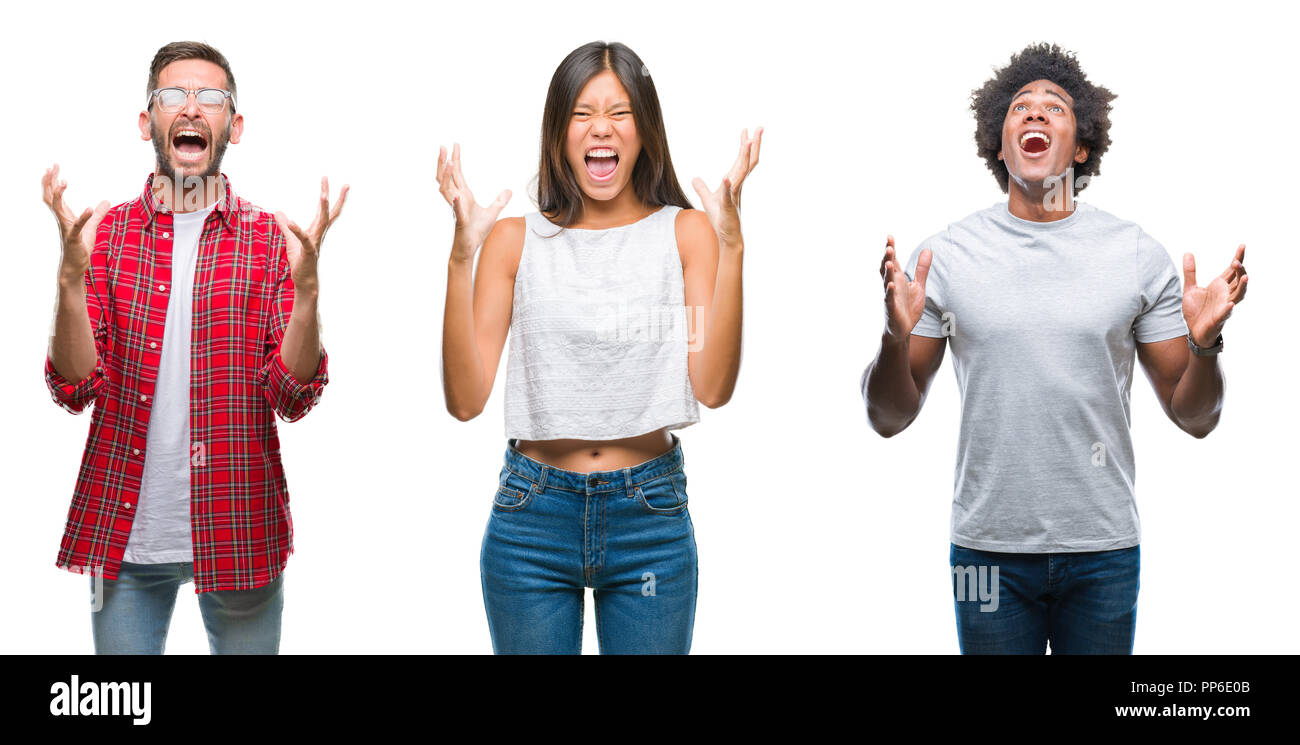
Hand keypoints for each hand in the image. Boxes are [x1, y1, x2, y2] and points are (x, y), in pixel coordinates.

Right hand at [42, 164, 108, 283]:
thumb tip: (106, 201)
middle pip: (51, 198)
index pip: (54, 195)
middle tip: (52, 167)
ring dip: (60, 195)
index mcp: (65, 216)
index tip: (52, 166)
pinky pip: (77, 227)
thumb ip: (99, 214)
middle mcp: (62, 220)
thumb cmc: (81, 246)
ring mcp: (66, 229)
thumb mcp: (92, 226)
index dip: (52, 181)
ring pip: (58, 209)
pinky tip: (89, 209)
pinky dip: (82, 218)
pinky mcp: (74, 239)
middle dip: (50, 182)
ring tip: (64, 182)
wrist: (75, 266)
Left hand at [274, 177, 348, 290]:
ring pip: (322, 222)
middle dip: (330, 196)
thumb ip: (285, 225)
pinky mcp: (308, 251)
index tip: (333, 182)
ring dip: (323, 208)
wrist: (304, 280)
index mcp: (316, 230)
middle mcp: (319, 234)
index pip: (325, 210)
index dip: (330, 196)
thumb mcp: (290, 239)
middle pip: (328, 212)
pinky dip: (297, 230)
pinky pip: (304, 239)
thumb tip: (278, 212)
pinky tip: (290, 221)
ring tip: (323, 194)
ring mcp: (315, 242)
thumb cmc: (300, 260)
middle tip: (333, 180)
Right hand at [437, 143, 510, 261]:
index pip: (457, 174)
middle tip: (443, 147)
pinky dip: (456, 204)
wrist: (469, 248)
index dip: (456, 159)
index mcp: (463, 196)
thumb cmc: (477, 231)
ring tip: (450, 163)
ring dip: (447, 177)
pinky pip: (457, 212)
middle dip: (444, 162)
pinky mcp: (460, 222)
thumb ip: (500, 201)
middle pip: (447, 178)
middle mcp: (456, 200)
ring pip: (446, 190)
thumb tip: (509, 191)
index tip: (454, 145)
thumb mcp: (492, 213)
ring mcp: (456, 210)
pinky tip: (457, 197)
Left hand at [691, 126, 762, 246]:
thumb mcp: (707, 200)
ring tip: (749, 142)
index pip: (741, 161)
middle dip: (753, 145)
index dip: (744, 146)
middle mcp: (737, 186)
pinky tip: (725, 178)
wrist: (726, 236)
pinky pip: (727, 195)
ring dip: (744, 158)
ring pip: (741, 174)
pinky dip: (727, 186)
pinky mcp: (727, 208)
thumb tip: (694, 178)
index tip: (747, 131)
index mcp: (734, 182)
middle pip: (747, 162)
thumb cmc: (721, 219)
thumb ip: (702, 188)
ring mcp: (734, 196)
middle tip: (760, 128)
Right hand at [880, 235, 930, 339]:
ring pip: (887, 282)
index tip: (890, 236)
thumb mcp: (919, 286)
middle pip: (887, 268)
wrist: (903, 329)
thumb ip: (922, 269)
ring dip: (887, 272)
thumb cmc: (908, 307)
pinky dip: (890, 292)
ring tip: (888, 261)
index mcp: (898, 279)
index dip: (891, 249)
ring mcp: (890, 296)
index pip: (893, 261)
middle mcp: (892, 285)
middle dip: (887, 257)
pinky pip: (889, 299)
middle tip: (888, 245)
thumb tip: (928, 249)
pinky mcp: (891, 308)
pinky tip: (891, 285)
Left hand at [1182, 244, 1246, 347]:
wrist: (1193, 330)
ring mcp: (1224, 306)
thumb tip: (1187, 253)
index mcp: (1219, 286)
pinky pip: (1225, 313)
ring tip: (1245, 276)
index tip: (1242, 245)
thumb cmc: (1196, 310)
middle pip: (1238, 280)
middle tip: (1236, 261)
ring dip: (1242, 286)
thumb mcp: (1190, 288)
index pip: (1232, 270)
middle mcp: (1225, 294)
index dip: (1238, 258)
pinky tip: (1230, 303)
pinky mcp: (1218, 318)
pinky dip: (1228, 308)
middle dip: (1240, 270)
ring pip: (1238, 295)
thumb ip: (1190, 272)